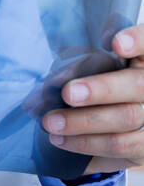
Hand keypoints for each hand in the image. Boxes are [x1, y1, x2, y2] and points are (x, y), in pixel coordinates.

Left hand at [41, 24, 143, 174]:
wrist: (94, 129)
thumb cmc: (86, 86)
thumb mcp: (84, 66)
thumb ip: (82, 55)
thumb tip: (66, 46)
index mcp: (140, 62)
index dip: (136, 40)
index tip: (115, 43)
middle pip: (139, 84)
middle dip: (102, 89)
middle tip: (68, 93)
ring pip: (128, 117)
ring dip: (84, 121)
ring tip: (51, 122)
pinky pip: (120, 145)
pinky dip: (86, 143)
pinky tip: (60, 139)